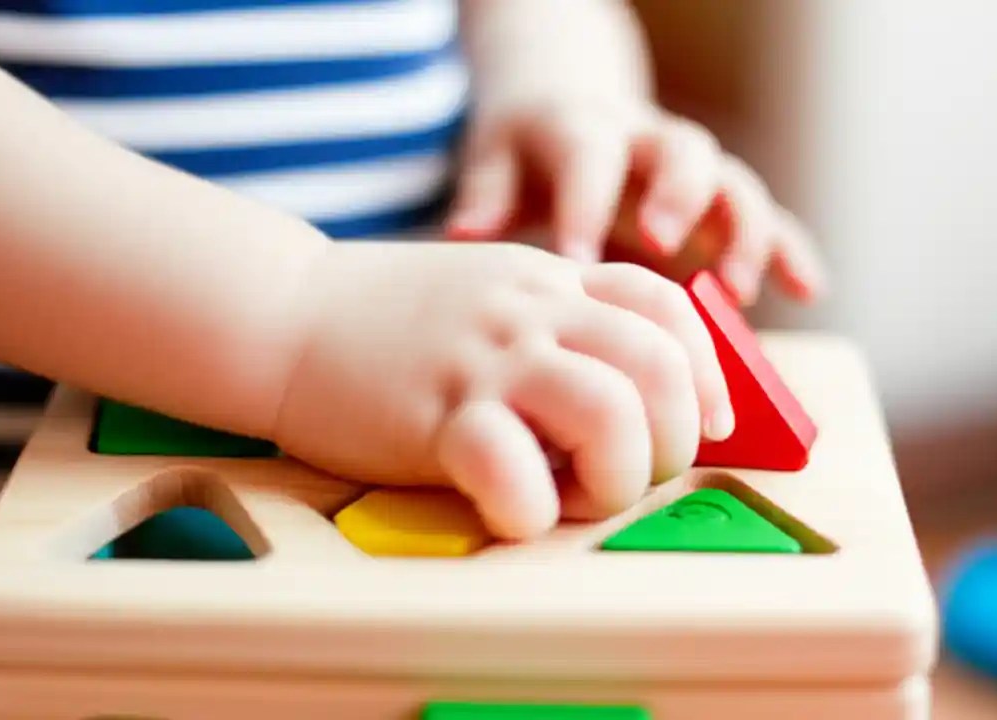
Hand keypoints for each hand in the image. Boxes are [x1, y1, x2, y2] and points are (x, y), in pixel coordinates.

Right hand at [273, 241, 732, 538]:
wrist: (283, 313)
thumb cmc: (388, 320)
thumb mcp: (488, 292)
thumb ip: (555, 323)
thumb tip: (629, 395)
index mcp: (551, 281)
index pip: (668, 308)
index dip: (710, 372)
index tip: (712, 422)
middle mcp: (531, 312)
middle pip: (659, 365)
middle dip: (678, 437)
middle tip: (639, 472)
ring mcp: (486, 361)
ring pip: (611, 412)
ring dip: (620, 476)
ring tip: (580, 495)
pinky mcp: (435, 416)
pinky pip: (513, 469)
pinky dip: (533, 510)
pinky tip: (513, 510)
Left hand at [445, 100, 825, 304]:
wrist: (569, 111)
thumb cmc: (526, 153)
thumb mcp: (495, 162)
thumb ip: (484, 196)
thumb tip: (460, 234)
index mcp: (585, 130)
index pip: (590, 157)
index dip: (587, 204)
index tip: (576, 260)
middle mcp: (648, 141)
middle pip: (680, 151)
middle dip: (679, 196)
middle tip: (665, 246)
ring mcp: (692, 170)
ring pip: (733, 182)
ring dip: (742, 232)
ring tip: (736, 289)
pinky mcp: (721, 198)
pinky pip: (770, 216)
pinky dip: (790, 250)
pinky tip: (809, 290)